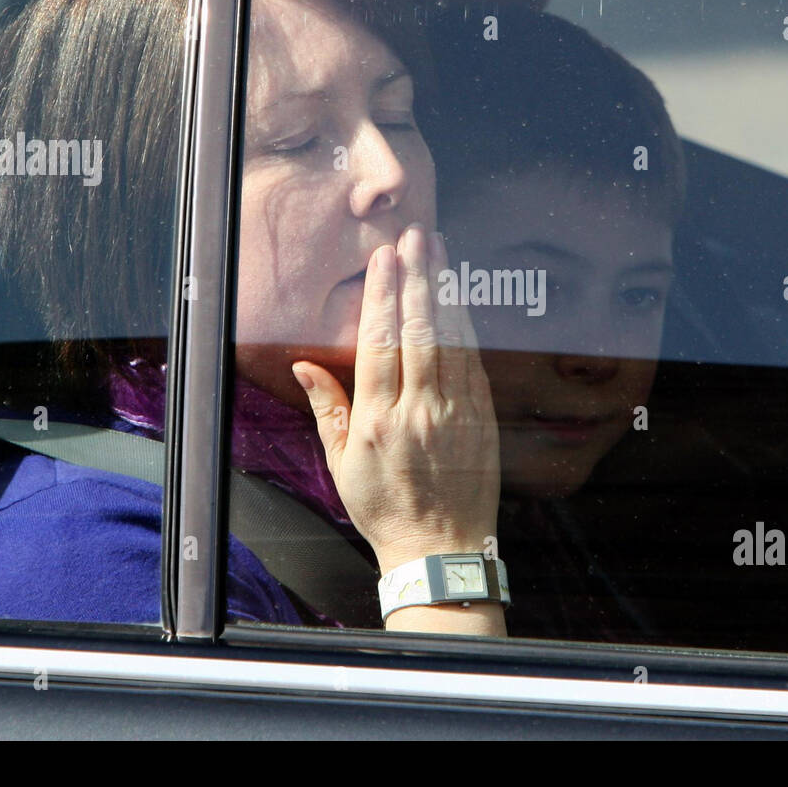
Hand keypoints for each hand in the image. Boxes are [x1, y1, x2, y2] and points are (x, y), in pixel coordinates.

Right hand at [292, 224, 500, 579]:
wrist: (441, 550)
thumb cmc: (385, 509)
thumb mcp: (341, 464)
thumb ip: (328, 408)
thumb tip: (304, 364)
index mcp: (379, 421)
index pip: (380, 343)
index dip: (383, 295)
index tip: (385, 258)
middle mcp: (420, 412)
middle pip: (418, 331)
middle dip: (416, 277)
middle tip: (415, 235)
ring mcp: (456, 414)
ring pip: (452, 340)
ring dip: (444, 291)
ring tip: (439, 251)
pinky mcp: (483, 420)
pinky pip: (475, 363)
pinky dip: (468, 327)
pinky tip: (461, 299)